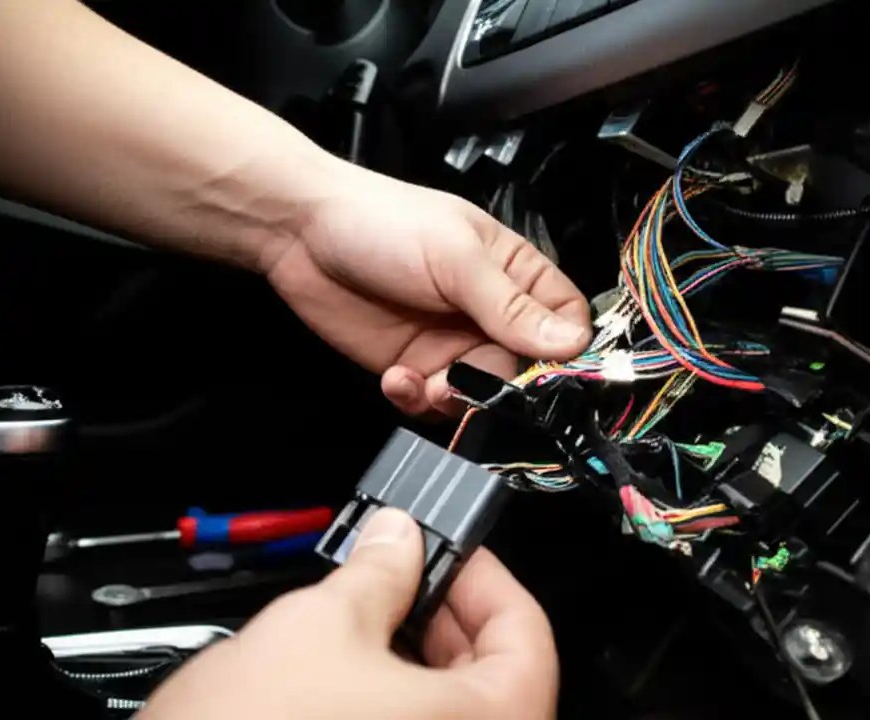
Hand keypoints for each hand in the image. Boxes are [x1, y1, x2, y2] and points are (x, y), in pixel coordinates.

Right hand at [139, 508, 558, 719]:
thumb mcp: (318, 626)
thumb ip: (377, 573)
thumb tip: (397, 538)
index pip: (526, 633)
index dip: (484, 575)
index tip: (448, 549)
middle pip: (493, 676)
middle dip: (443, 617)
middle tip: (402, 576)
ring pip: (450, 712)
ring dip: (415, 663)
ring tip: (364, 622)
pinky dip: (394, 707)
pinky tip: (348, 681)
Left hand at [265, 160, 590, 413]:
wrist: (300, 232)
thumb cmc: (384, 223)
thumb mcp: (456, 259)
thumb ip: (510, 306)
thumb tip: (570, 344)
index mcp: (516, 275)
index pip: (567, 324)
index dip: (565, 353)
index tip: (547, 373)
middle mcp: (491, 314)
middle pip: (528, 371)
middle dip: (502, 386)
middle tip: (470, 382)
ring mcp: (454, 344)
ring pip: (483, 396)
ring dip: (456, 400)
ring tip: (424, 384)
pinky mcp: (415, 368)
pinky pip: (435, 404)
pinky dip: (417, 400)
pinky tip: (396, 379)